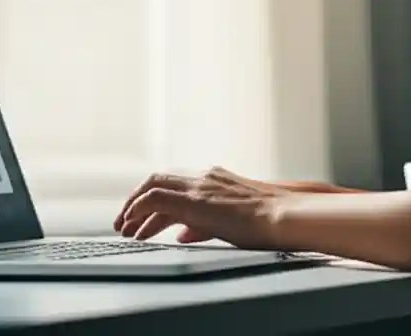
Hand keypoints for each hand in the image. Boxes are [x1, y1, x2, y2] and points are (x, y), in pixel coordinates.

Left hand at [113, 166, 291, 248]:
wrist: (285, 216)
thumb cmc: (267, 222)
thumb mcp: (230, 220)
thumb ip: (204, 225)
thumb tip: (183, 234)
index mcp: (213, 178)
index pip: (172, 182)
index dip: (152, 199)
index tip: (141, 217)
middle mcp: (203, 176)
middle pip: (157, 180)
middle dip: (136, 201)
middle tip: (125, 222)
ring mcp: (199, 185)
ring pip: (152, 187)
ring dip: (134, 208)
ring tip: (125, 229)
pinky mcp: (196, 199)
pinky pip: (155, 198)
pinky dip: (139, 209)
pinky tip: (133, 224)